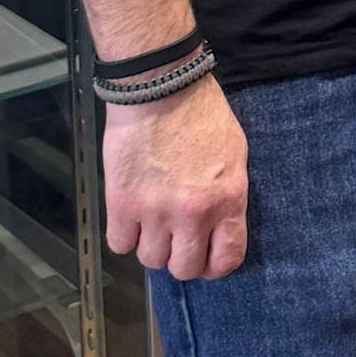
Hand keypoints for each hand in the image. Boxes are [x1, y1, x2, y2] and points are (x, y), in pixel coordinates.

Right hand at [102, 73, 248, 279]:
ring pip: (150, 260)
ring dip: (151, 245)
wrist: (159, 87)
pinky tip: (130, 216)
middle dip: (181, 258)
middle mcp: (193, 213)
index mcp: (228, 199)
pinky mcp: (122, 203)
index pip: (227, 259)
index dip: (215, 266)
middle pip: (184, 269)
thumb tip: (219, 226)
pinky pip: (120, 244)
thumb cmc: (200, 112)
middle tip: (175, 240)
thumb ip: (228, 195)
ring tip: (152, 222)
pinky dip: (124, 235)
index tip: (206, 258)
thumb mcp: (235, 154)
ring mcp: (155, 210)